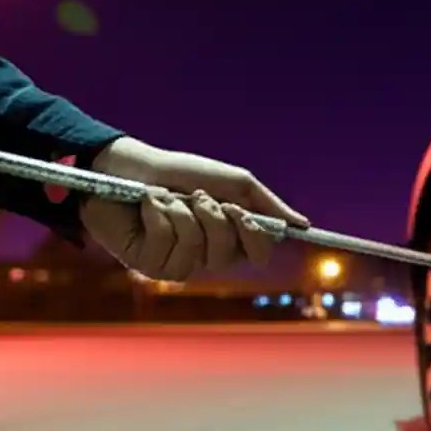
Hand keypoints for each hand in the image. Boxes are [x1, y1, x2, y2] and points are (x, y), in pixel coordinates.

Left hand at [79, 137, 308, 280]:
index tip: (240, 212)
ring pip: (198, 249)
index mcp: (229, 239)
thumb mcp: (230, 182)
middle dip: (214, 217)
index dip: (253, 236)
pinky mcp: (147, 265)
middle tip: (197, 195)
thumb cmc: (178, 173)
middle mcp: (206, 258)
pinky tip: (147, 206)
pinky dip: (159, 213)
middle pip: (228, 255)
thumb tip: (303, 225)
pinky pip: (168, 241)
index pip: (258, 255)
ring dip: (184, 212)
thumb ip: (266, 204)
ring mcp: (177, 264)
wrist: (127, 165)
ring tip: (168, 197)